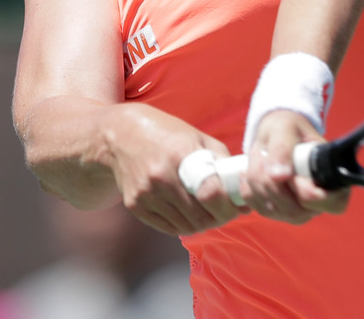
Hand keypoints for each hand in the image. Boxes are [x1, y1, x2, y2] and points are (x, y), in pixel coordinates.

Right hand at [109, 104, 246, 235]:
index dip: (228, 206)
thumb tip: (243, 191)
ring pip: (186, 227)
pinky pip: (168, 228)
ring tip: (208, 211)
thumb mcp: (197, 138)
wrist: (120, 136)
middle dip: (219, 218)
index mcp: (180, 155)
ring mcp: (145, 193)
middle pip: (200, 216)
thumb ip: (221, 162)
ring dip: (202, 224)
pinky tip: (188, 213)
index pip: (211, 193)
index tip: (236, 206)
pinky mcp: (135, 205)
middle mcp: (160, 177)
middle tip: (226, 212)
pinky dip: (183, 225)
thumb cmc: (167, 134)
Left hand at [242, 109, 348, 222]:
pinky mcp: (278, 212)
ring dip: (257, 181)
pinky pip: (257, 207)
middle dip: (271, 182)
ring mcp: (298, 211)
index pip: (330, 203)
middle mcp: (319, 202)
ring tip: (259, 157)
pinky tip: (252, 169)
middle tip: (265, 155)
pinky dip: (249, 186)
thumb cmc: (288, 128)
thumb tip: (279, 176)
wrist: (276, 133)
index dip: (306, 190)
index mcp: (333, 180)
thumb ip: (284, 149)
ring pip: (272, 209)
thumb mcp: (285, 129)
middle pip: (294, 210)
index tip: (291, 170)